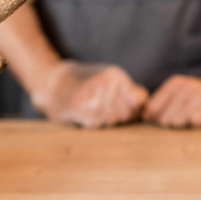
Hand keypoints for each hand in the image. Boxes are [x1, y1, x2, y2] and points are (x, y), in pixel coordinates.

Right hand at [32, 61, 147, 128]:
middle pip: (125, 115)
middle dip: (118, 118)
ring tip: (92, 111)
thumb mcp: (111, 81)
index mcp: (115, 75)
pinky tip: (83, 114)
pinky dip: (91, 123)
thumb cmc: (87, 85)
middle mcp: (104, 82)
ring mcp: (89, 94)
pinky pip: (95, 124)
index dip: (133, 111)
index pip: (139, 102)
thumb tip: (148, 112)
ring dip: (103, 121)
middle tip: (103, 112)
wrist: (52, 81)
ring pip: (110, 121)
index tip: (121, 110)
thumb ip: (131, 94)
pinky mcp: (75, 107)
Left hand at [142, 75, 200, 127]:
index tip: (162, 123)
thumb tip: (143, 117)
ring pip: (179, 121)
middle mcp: (187, 86)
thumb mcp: (181, 95)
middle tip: (183, 122)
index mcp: (176, 83)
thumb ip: (162, 103)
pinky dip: (197, 126)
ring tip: (194, 120)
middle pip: (165, 118)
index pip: (153, 107)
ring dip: (185, 126)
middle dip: (171, 124)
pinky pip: (195, 122)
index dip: (156, 118)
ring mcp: (200, 95)